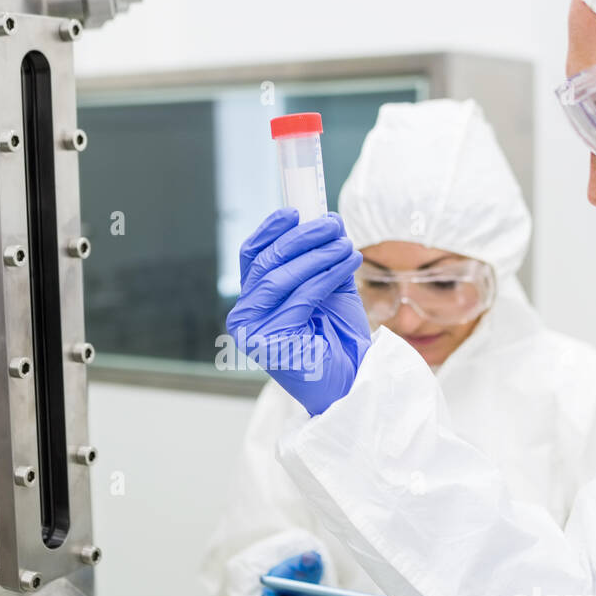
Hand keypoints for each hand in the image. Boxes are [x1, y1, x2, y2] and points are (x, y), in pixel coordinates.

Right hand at [226, 209, 370, 415]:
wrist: (350, 384)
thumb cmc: (338, 341)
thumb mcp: (328, 290)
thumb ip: (321, 260)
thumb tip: (326, 220)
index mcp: (252, 303)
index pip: (252, 257)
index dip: (270, 230)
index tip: (296, 211)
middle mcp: (244, 317)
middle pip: (267, 262)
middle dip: (302, 237)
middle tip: (333, 224)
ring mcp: (252, 331)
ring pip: (282, 276)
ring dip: (318, 254)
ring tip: (346, 244)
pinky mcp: (269, 342)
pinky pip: (300, 296)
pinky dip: (325, 275)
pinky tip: (346, 263)